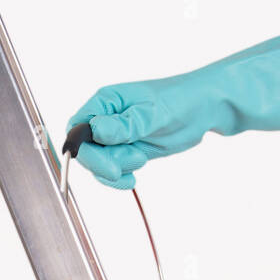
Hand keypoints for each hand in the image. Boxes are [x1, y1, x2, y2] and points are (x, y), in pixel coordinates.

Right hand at [66, 76, 225, 189]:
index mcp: (104, 102)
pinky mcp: (125, 151)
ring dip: (117, 169)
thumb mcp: (152, 113)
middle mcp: (104, 119)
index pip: (77, 129)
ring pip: (98, 164)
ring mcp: (114, 137)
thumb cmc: (180, 100)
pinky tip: (134, 179)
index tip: (107, 165)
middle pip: (85, 151)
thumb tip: (96, 131)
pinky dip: (120, 179)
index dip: (84, 150)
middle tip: (135, 161)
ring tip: (142, 158)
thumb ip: (124, 124)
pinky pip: (111, 171)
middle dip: (105, 163)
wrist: (203, 109)